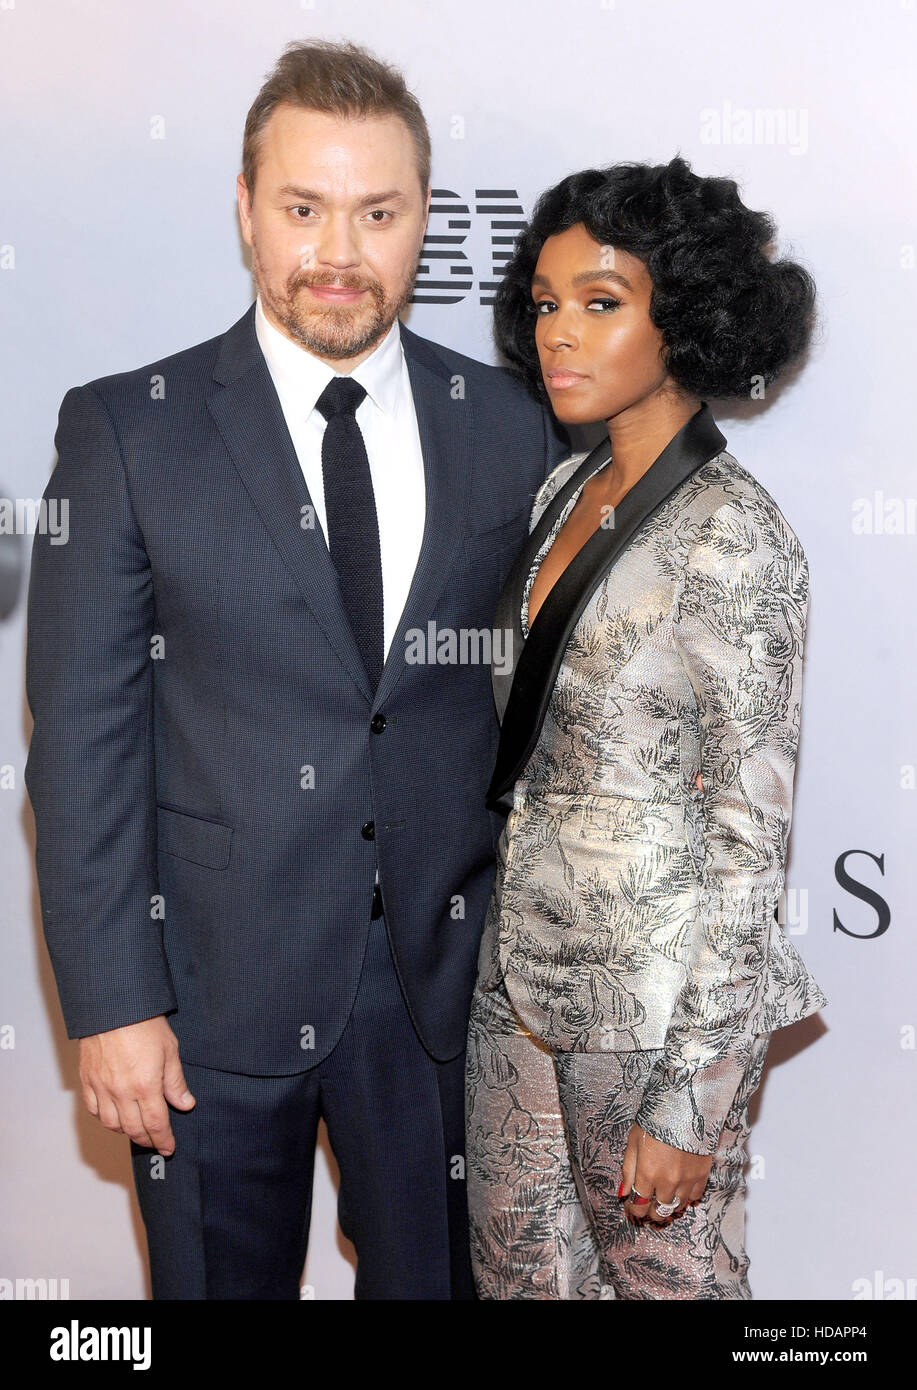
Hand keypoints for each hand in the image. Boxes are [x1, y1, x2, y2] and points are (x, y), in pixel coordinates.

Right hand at [78, 1015, 194, 1155]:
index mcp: (145, 1086)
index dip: (163, 1140)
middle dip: (147, 1140)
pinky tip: (114, 1116)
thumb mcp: (170, 1050)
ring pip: (112, 1124)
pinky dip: (104, 1118)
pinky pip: (93, 1109)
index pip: (156, 1124)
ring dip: (126, 1132)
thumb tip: (185, 1104)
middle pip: (133, 1129)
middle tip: (155, 1142)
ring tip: (137, 1131)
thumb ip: (176, 1082)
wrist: (113, 1006)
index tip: (169, 1147)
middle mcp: (121, 1092)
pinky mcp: (87, 1080)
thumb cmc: (143, 1023)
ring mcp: (101, 1087)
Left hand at [619, 1122, 712, 1223]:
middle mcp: (667, 1182)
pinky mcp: (702, 1175)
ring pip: (677, 1207)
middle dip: (650, 1212)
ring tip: (663, 1200)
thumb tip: (624, 1193)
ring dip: (668, 1207)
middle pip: (658, 1211)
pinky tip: (681, 1192)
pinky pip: (695, 1197)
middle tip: (647, 1207)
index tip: (632, 1207)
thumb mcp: (633, 1142)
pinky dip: (687, 1198)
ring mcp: (687, 1180)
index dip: (634, 1211)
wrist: (684, 1107)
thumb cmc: (655, 1121)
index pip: (639, 1206)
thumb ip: (628, 1170)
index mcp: (647, 1174)